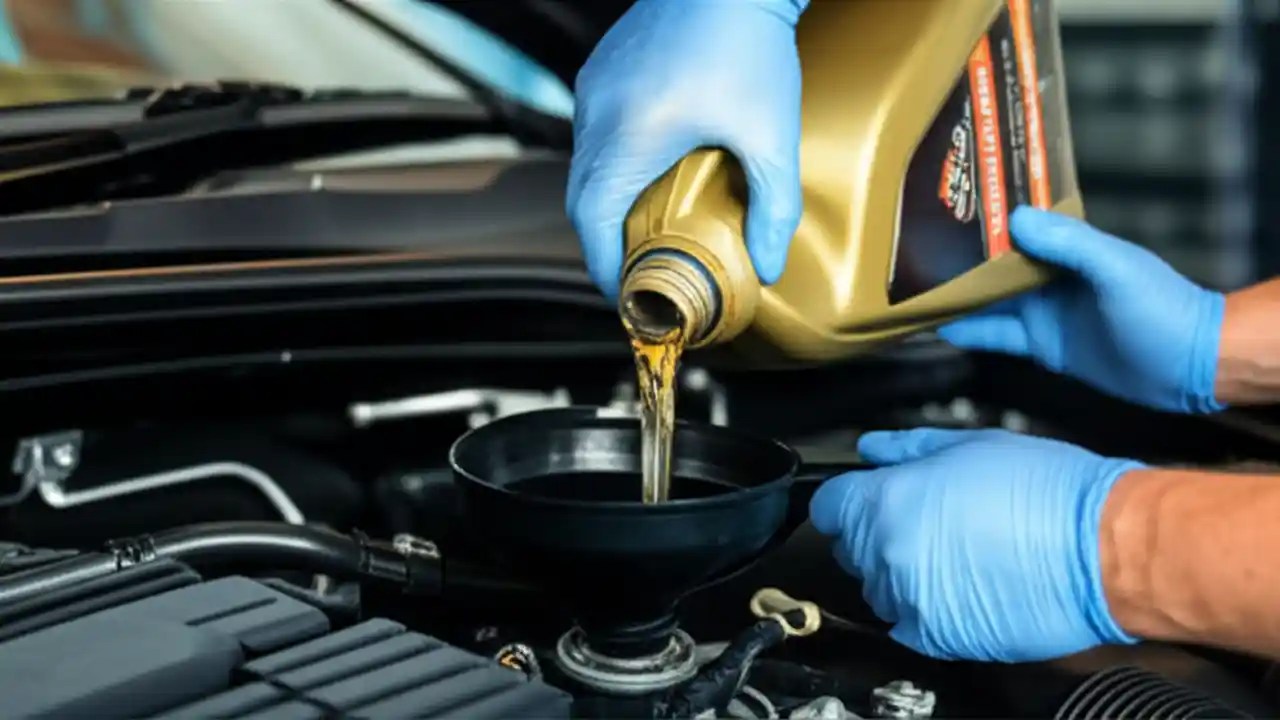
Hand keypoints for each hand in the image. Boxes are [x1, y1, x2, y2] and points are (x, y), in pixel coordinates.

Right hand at [566, 0, 806, 297]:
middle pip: (581, 199)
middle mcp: (598, 114)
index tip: (625, 295)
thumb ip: (774, 206)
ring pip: (585, 165)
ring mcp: (595, 89)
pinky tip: (648, 172)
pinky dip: (611, 164)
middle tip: (637, 272)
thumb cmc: (749, 43)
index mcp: (628, 136)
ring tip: (644, 229)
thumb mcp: (772, 134)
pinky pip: (593, 133)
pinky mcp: (602, 70)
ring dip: (607, 202)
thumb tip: (768, 266)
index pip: (593, 221)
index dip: (604, 267)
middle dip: (604, 243)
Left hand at [809, 428, 1140, 661]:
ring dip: (899, 572)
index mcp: (888, 502)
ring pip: (878, 586)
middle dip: (875, 532)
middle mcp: (888, 553)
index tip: (863, 497)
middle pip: (850, 547)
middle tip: (925, 520)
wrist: (1101, 548)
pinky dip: (921, 609)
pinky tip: (959, 587)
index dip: (845, 499)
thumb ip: (909, 447)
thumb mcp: (971, 444)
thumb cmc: (1045, 490)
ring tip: (952, 553)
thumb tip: (873, 448)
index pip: (827, 506)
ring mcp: (910, 599)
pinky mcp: (938, 637)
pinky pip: (906, 624)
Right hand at [939, 207, 1225, 413]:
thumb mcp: (1117, 268)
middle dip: (957, 260)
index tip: (942, 215)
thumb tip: (1016, 218)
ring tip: (914, 291)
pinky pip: (997, 335)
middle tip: (912, 255)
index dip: (980, 223)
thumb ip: (1070, 243)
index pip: (1014, 229)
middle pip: (993, 266)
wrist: (1189, 368)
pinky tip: (939, 327)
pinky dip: (968, 331)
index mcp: (1069, 248)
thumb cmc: (1165, 310)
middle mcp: (1051, 277)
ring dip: (957, 297)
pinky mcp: (1042, 346)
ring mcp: (1045, 312)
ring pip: (989, 301)